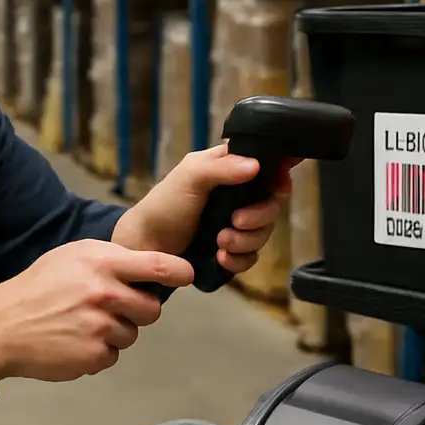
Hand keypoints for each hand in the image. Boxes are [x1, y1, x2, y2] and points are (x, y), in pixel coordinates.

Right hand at [0, 239, 192, 382]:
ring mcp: (100, 326)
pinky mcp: (94, 355)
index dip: (178, 271)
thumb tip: (149, 268)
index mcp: (102, 264)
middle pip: (152, 308)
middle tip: (113, 308)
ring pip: (132, 334)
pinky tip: (75, 342)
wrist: (1, 326)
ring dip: (115, 333)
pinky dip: (99, 352)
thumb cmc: (39, 287)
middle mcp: (105, 293)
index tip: (186, 275)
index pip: (157, 265)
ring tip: (83, 324)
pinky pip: (113, 355)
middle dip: (138, 310)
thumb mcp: (72, 256)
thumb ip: (111, 259)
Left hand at [113, 143, 297, 275]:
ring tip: (220, 243)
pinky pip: (251, 257)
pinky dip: (239, 259)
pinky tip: (220, 258)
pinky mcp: (231, 250)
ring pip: (264, 233)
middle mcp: (237, 195)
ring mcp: (235, 224)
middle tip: (235, 222)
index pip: (268, 165)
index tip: (278, 187)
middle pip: (272, 204)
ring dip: (246, 241)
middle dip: (258, 217)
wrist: (145, 246)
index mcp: (230, 168)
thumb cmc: (164, 204)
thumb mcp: (190, 176)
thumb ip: (222, 167)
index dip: (280, 175)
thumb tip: (256, 165)